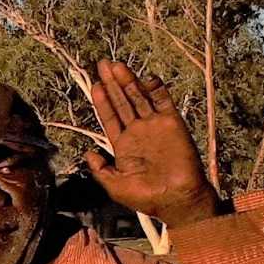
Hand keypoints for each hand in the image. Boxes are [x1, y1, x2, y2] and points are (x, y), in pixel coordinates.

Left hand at [82, 59, 224, 230]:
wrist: (176, 198)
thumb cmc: (147, 197)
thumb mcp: (115, 186)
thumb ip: (100, 169)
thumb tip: (88, 154)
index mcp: (123, 145)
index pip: (110, 117)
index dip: (102, 100)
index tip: (95, 85)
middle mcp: (138, 131)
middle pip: (122, 101)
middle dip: (112, 83)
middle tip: (102, 65)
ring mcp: (155, 125)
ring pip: (139, 97)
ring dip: (128, 81)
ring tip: (116, 66)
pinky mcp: (172, 122)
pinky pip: (163, 101)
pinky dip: (155, 88)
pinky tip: (145, 78)